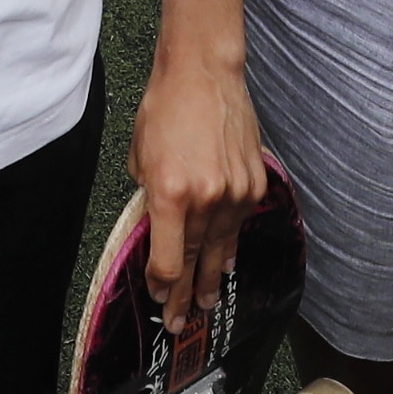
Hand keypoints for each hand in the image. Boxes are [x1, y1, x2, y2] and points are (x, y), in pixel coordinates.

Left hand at [129, 45, 266, 344]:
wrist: (204, 72)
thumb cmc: (166, 105)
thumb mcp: (139, 156)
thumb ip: (149, 196)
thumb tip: (156, 223)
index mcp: (170, 192)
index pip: (167, 260)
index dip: (162, 286)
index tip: (158, 296)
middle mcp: (205, 198)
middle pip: (193, 262)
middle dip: (184, 295)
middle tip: (181, 322)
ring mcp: (233, 191)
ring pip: (220, 248)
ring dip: (212, 277)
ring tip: (206, 301)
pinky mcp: (253, 182)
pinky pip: (239, 224)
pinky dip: (231, 244)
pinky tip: (227, 261)